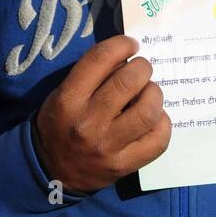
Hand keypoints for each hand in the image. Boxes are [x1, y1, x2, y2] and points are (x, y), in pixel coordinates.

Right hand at [34, 35, 171, 192]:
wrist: (52, 172)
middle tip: (142, 70)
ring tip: (149, 94)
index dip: (122, 45)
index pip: (100, 59)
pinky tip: (154, 119)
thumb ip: (90, 76)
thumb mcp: (61, 95)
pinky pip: (158, 140)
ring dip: (155, 95)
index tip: (131, 45)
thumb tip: (127, 59)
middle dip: (143, 68)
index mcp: (68, 99)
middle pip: (129, 82)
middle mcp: (88, 122)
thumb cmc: (60, 125)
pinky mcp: (125, 165)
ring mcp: (109, 146)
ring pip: (148, 111)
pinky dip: (162, 123)